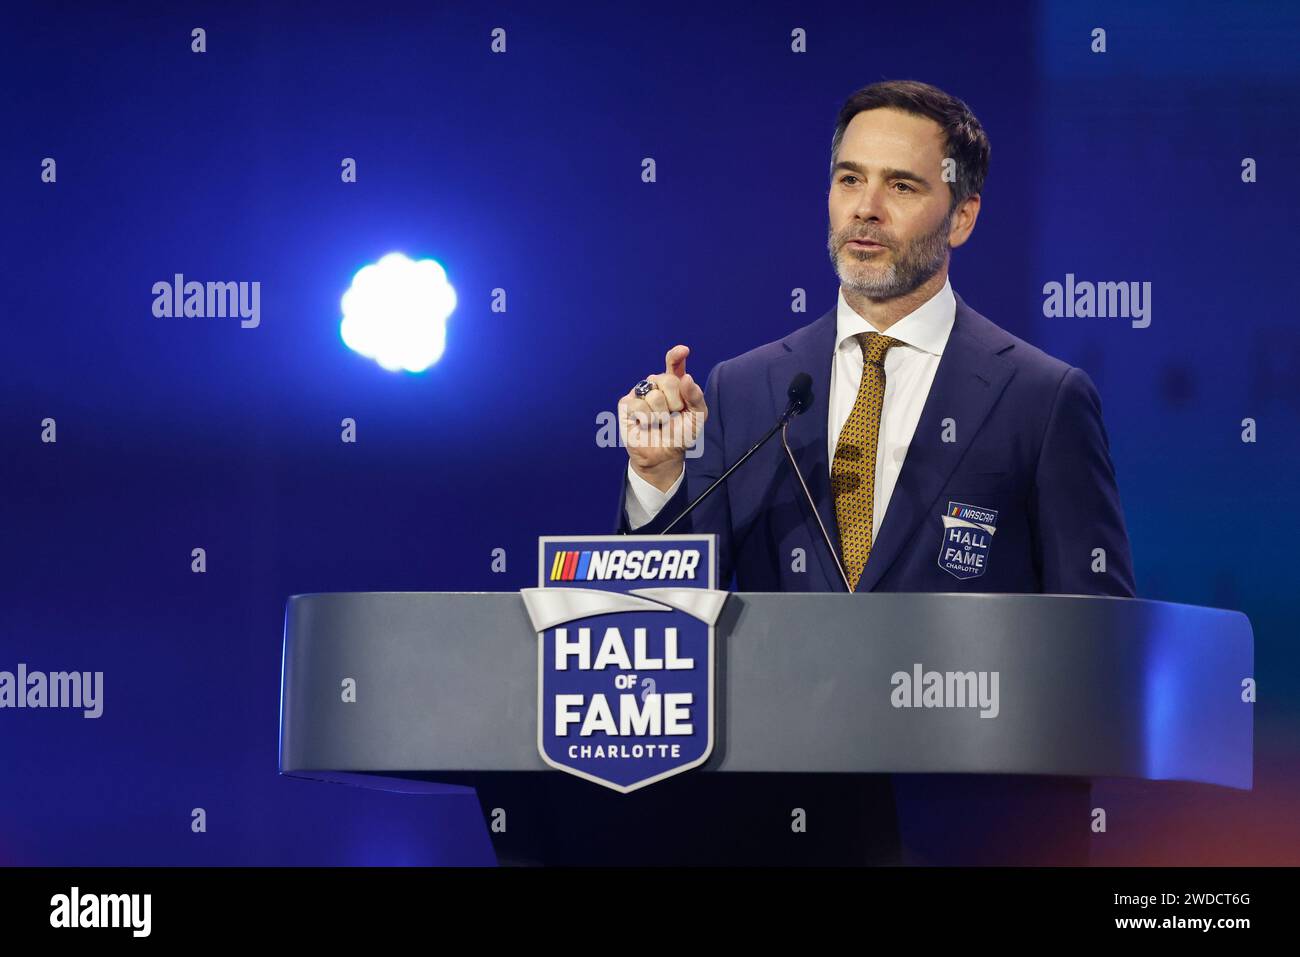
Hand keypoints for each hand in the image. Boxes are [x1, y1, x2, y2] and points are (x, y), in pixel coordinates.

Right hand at [618, 344, 708, 491]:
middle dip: (675, 401)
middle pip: (667, 379)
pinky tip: (646, 425)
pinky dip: (646, 419)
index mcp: (674, 384)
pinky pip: (638, 405)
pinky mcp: (626, 404)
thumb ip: (696, 396)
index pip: (674, 364)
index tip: (684, 351)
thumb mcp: (697, 417)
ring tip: (659, 422)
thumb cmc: (680, 434)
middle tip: (673, 415)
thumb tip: (686, 377)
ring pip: (653, 395)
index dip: (676, 355)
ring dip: (661, 414)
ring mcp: (640, 393)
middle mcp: (656, 385)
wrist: (664, 456)